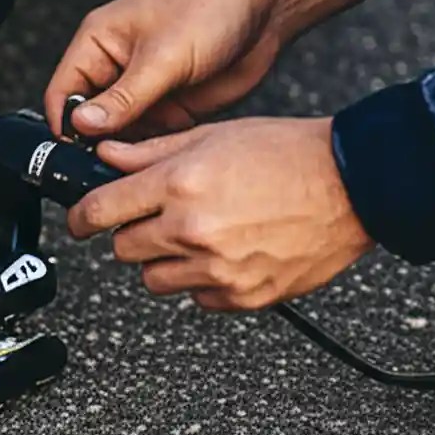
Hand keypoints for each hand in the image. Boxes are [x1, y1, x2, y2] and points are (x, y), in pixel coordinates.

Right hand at [44, 0, 434, 141]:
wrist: (268, 6)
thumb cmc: (213, 5)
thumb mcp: (164, 55)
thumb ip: (123, 96)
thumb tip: (82, 125)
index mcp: (99, 41)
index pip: (63, 92)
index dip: (66, 126)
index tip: (75, 157)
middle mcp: (116, 67)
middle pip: (89, 119)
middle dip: (96, 145)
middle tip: (107, 173)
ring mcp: (144, 89)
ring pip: (120, 134)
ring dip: (126, 152)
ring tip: (136, 172)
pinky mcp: (172, 106)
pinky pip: (151, 138)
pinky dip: (154, 153)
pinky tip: (160, 164)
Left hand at [68, 117, 374, 310]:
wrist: (354, 185)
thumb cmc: (288, 153)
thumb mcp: (212, 136)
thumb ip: (150, 152)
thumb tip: (104, 156)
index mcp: (180, 184)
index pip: (99, 211)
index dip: (80, 217)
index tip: (79, 220)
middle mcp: (193, 230)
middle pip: (123, 249)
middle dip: (131, 232)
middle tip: (157, 216)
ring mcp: (218, 269)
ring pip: (155, 279)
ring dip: (165, 259)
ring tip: (199, 233)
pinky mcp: (243, 297)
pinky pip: (197, 298)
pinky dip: (203, 281)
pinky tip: (228, 251)